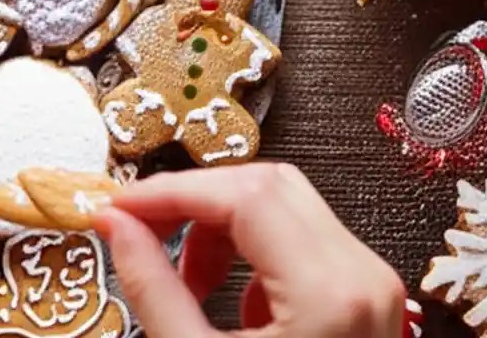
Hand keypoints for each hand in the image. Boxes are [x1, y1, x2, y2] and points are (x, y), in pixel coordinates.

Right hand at [95, 163, 405, 337]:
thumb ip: (151, 285)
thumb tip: (114, 225)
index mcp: (329, 294)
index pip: (242, 195)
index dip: (169, 192)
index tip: (117, 209)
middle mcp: (363, 277)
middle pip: (265, 186)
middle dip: (193, 203)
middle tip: (140, 231)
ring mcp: (372, 285)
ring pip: (284, 205)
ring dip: (220, 227)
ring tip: (186, 279)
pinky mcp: (364, 295)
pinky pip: (300, 238)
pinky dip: (250, 251)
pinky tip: (225, 300)